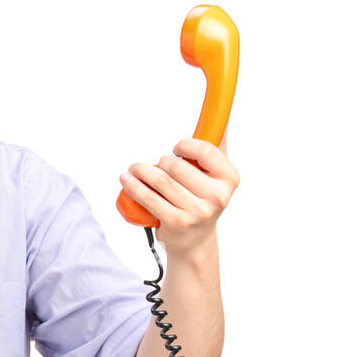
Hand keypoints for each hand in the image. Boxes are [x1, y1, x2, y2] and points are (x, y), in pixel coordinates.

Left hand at [119, 128, 238, 256]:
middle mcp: (217, 196)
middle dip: (161, 162)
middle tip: (155, 165)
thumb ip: (216, 145)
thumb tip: (221, 117)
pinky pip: (149, 198)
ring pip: (160, 181)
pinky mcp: (177, 222)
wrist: (195, 240)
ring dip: (140, 171)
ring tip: (133, 169)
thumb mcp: (215, 174)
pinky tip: (126, 180)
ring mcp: (197, 212)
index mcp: (229, 178)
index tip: (176, 149)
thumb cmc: (202, 199)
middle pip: (177, 166)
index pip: (205, 150)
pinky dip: (133, 186)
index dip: (186, 146)